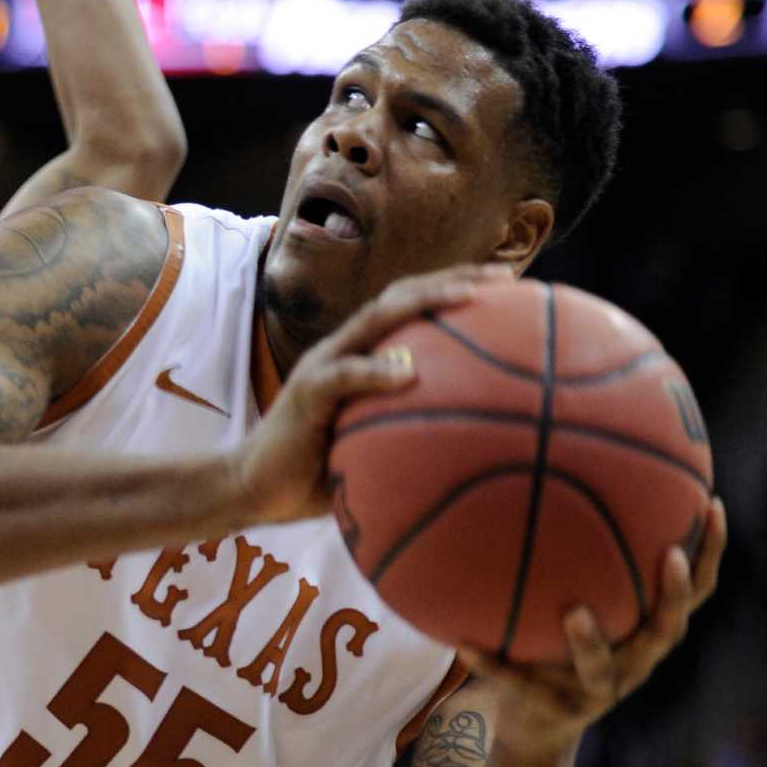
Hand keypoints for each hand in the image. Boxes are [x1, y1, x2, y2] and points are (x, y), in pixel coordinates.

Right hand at [233, 267, 508, 525]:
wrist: (254, 489)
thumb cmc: (319, 476)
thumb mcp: (376, 452)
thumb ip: (413, 438)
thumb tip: (478, 454)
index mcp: (364, 357)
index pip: (414, 309)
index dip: (458, 290)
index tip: (512, 287)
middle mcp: (346, 349)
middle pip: (402, 296)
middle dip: (453, 279)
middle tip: (504, 277)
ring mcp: (324, 365)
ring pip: (377, 318)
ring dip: (424, 302)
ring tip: (467, 298)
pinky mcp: (307, 392)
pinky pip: (344, 375)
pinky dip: (376, 371)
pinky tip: (409, 373)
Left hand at [458, 497, 727, 760]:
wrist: (535, 729)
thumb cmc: (557, 649)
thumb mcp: (578, 604)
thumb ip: (581, 563)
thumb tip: (560, 474)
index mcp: (644, 634)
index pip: (693, 592)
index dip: (709, 553)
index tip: (712, 505)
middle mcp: (632, 664)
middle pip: (667, 631)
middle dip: (673, 595)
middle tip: (670, 556)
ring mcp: (595, 693)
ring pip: (601, 670)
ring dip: (590, 642)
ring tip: (575, 614)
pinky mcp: (553, 712)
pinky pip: (519, 685)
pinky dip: (492, 665)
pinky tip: (462, 643)